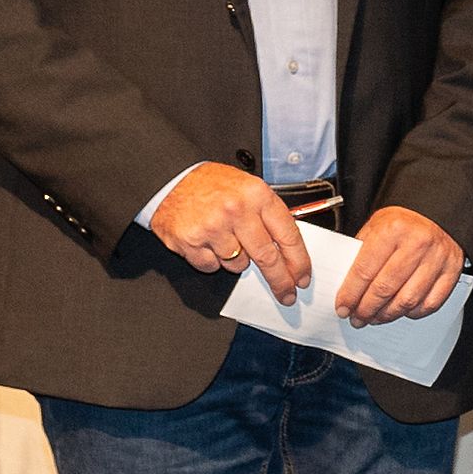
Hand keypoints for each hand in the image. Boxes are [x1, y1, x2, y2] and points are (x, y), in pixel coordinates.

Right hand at [147, 164, 310, 301]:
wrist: (170, 179)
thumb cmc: (212, 185)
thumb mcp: (249, 188)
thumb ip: (269, 215)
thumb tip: (290, 250)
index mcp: (257, 195)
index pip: (288, 236)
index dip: (299, 262)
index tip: (302, 277)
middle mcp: (236, 211)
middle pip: (267, 258)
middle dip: (280, 281)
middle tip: (286, 294)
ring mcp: (212, 227)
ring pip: (238, 265)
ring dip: (236, 260)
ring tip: (225, 238)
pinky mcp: (190, 241)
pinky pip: (212, 266)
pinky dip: (212, 260)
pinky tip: (207, 241)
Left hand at [339, 208, 464, 323]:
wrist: (437, 214)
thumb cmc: (404, 222)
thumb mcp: (376, 226)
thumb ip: (360, 254)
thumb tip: (347, 288)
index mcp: (393, 230)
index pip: (365, 271)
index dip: (350, 295)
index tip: (342, 308)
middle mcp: (418, 244)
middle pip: (385, 289)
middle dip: (366, 310)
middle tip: (357, 318)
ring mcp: (437, 259)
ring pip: (408, 300)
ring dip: (387, 315)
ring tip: (375, 318)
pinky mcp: (452, 271)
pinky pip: (431, 303)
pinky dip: (413, 313)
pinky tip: (401, 311)